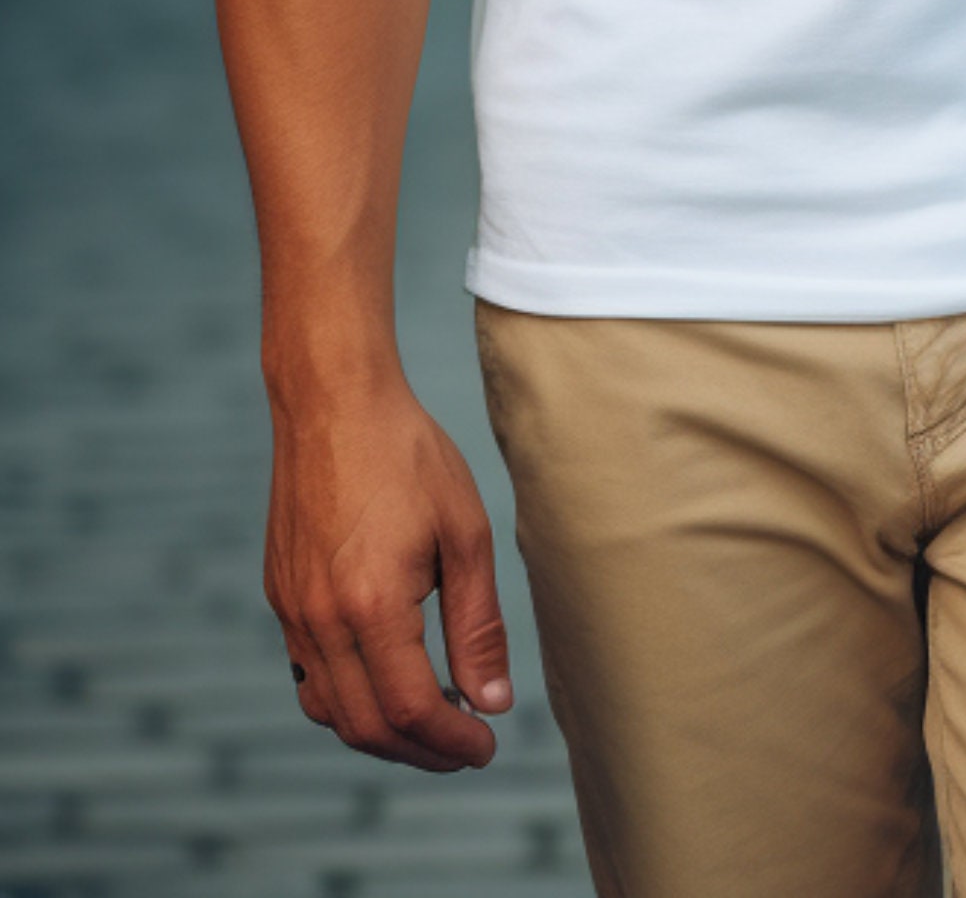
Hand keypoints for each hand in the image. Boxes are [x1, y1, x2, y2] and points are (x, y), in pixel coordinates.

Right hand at [265, 370, 511, 770]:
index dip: (450, 742)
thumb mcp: (465, 534)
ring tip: (437, 718)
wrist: (334, 407)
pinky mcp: (281, 600)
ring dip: (383, 731)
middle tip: (467, 747)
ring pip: (331, 711)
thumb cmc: (410, 459)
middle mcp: (320, 622)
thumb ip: (477, 624)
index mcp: (370, 607)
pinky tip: (391, 678)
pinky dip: (349, 700)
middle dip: (420, 751)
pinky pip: (310, 677)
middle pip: (366, 726)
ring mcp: (292, 614)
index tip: (486, 748)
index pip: (410, 710)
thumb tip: (492, 701)